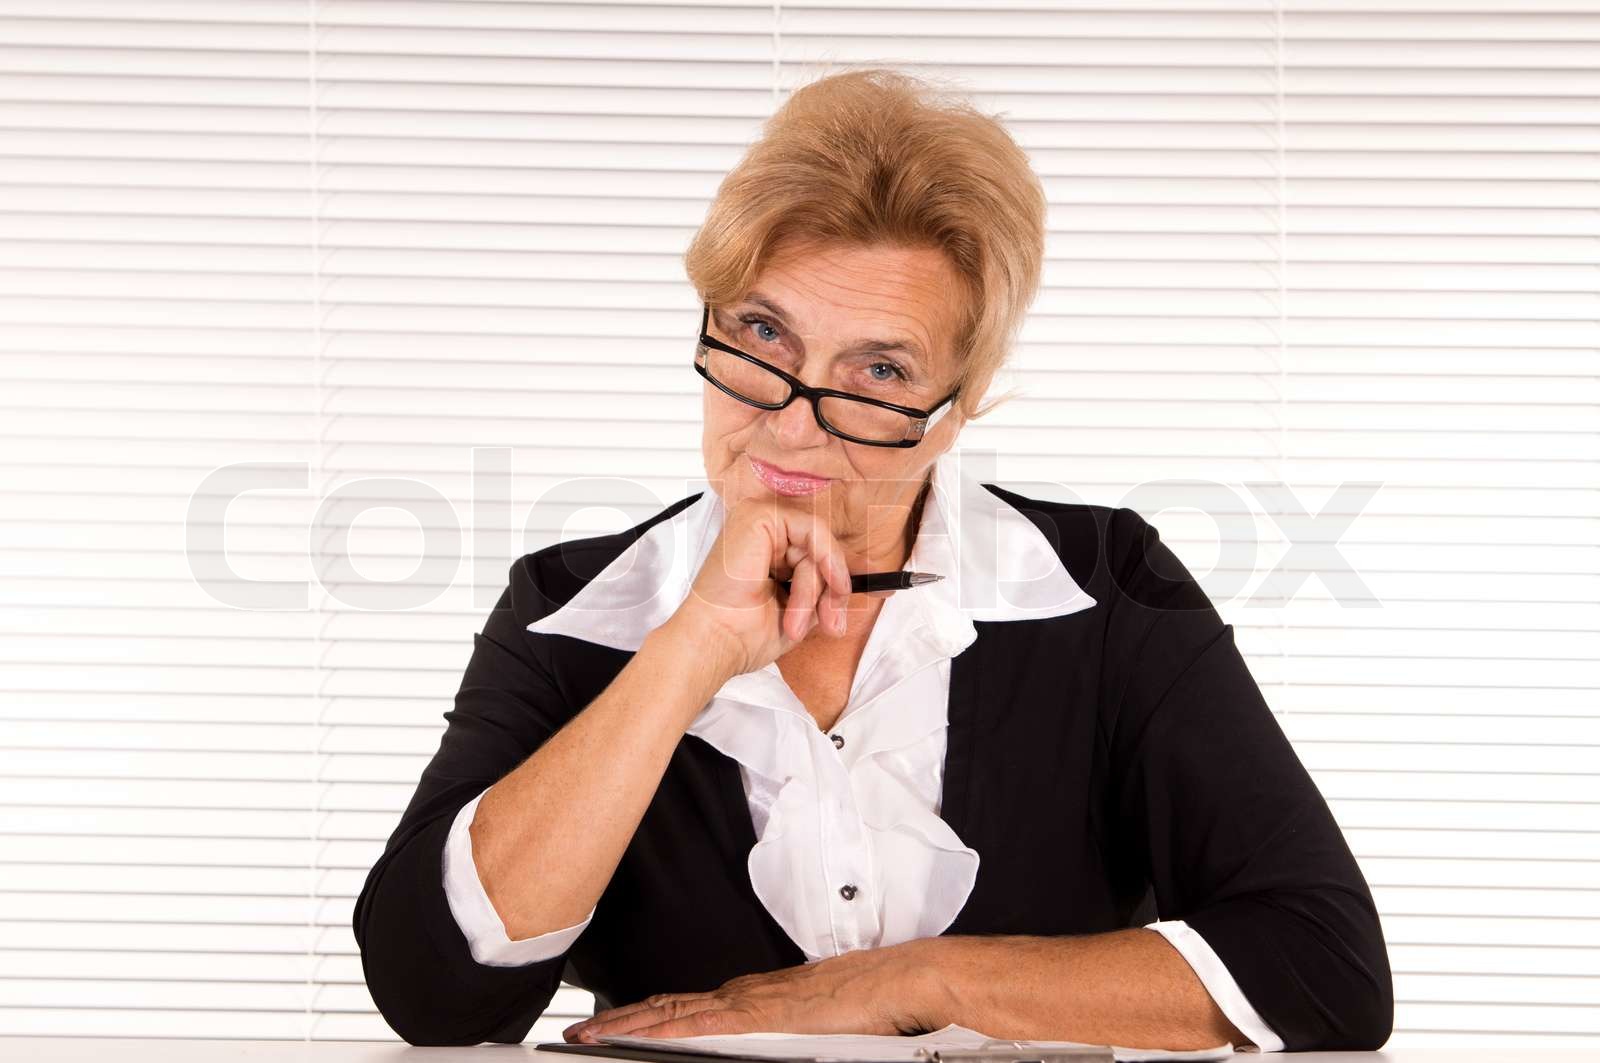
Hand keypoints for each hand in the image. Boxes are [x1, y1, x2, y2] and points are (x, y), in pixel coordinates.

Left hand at [561, 941, 943, 1041]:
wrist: (897, 979)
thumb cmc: (870, 1002)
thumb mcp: (816, 1024)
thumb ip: (784, 1034)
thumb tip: (774, 1043)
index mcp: (753, 996)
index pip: (684, 1004)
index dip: (644, 1014)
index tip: (612, 1025)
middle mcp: (744, 993)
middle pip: (666, 1005)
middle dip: (618, 1020)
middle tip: (579, 1033)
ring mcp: (749, 1001)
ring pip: (670, 1011)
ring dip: (625, 1024)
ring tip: (589, 1036)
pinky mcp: (760, 1016)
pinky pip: (699, 1026)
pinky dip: (662, 1031)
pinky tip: (635, 1040)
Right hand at [665, 498, 855, 680]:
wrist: (717, 642)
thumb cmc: (745, 634)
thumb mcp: (801, 611)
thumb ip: (826, 591)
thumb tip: (866, 581)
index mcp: (767, 552)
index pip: (818, 552)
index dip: (848, 570)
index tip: (885, 589)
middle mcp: (763, 533)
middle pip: (822, 551)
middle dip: (835, 590)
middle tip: (832, 623)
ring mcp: (759, 520)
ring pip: (819, 546)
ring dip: (817, 589)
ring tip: (795, 621)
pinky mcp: (759, 516)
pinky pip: (814, 532)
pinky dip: (821, 562)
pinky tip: (810, 589)